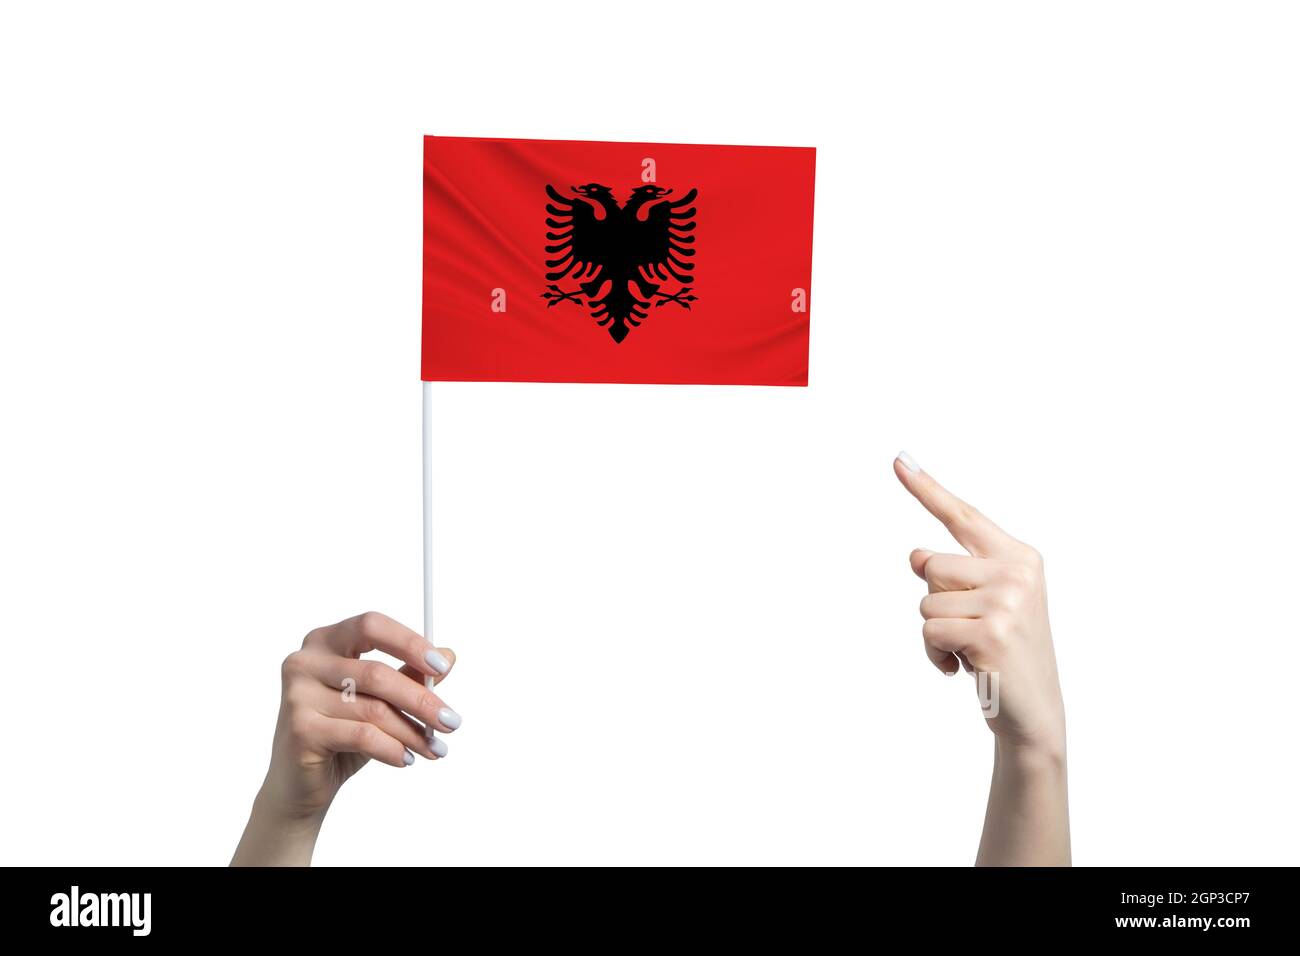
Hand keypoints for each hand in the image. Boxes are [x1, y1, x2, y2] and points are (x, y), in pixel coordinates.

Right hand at [232, 612, 458, 864]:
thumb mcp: (378, 700)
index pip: (371, 626)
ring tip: (434, 749)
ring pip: (373, 710)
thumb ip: (407, 675)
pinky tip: (406, 759)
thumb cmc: (341, 733)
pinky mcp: (301, 730)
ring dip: (412, 732)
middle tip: (452, 722)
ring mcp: (298, 695)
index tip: (442, 666)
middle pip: (377, 672)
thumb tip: (449, 654)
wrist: (300, 782)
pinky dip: (392, 749)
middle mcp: (305, 662)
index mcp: (325, 641)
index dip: (409, 643)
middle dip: (421, 700)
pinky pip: (362, 736)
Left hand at [895, 452, 1068, 864]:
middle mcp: (1016, 570)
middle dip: (935, 599)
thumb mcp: (988, 604)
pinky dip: (935, 655)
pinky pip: (928, 630)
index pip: (962, 515)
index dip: (926, 487)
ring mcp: (1007, 599)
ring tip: (968, 649)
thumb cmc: (1003, 654)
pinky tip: (962, 669)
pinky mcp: (991, 630)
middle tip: (968, 628)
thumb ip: (958, 572)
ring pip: (924, 600)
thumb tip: (916, 555)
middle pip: (928, 563)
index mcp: (1018, 556)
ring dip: (934, 632)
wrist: (1032, 714)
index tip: (897, 458)